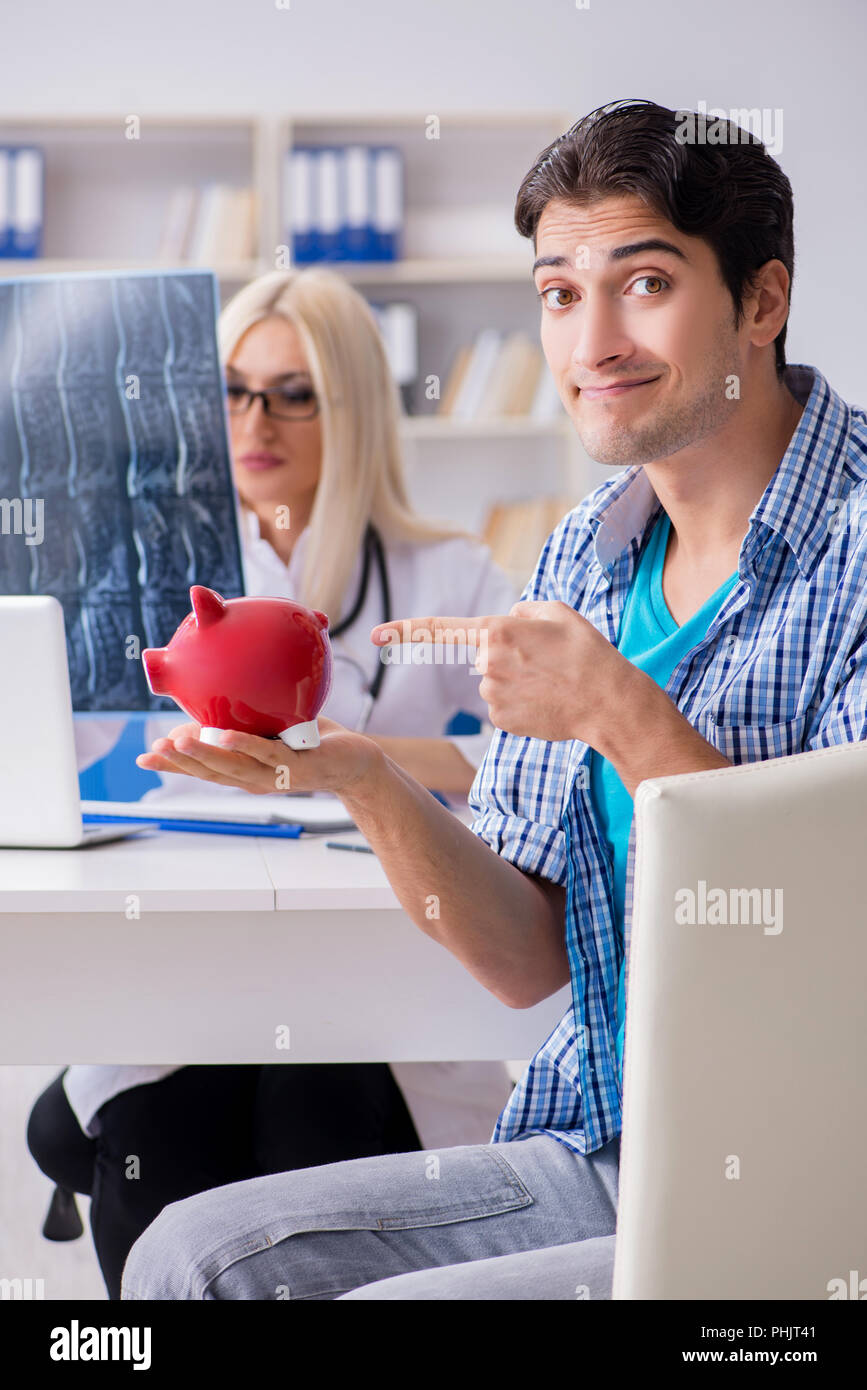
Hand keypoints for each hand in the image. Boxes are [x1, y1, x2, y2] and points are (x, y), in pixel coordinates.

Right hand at [135, 716, 381, 797]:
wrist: (353, 759)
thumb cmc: (307, 741)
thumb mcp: (268, 727)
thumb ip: (237, 719)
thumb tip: (206, 701)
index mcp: (243, 770)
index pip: (203, 769)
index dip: (172, 765)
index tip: (142, 757)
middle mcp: (254, 779)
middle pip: (210, 772)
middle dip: (179, 763)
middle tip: (150, 751)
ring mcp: (275, 776)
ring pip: (233, 767)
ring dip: (203, 755)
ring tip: (175, 742)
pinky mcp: (297, 767)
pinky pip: (267, 754)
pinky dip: (244, 745)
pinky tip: (224, 734)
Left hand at [371, 601, 639, 744]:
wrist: (608, 703)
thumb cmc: (587, 653)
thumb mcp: (559, 613)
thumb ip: (524, 611)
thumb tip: (510, 619)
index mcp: (496, 631)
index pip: (439, 630)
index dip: (404, 631)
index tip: (375, 634)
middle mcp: (487, 664)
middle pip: (483, 658)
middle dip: (506, 658)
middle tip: (545, 662)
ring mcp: (492, 696)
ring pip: (494, 684)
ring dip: (516, 682)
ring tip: (551, 683)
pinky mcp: (501, 720)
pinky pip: (503, 706)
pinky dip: (521, 704)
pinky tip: (547, 702)